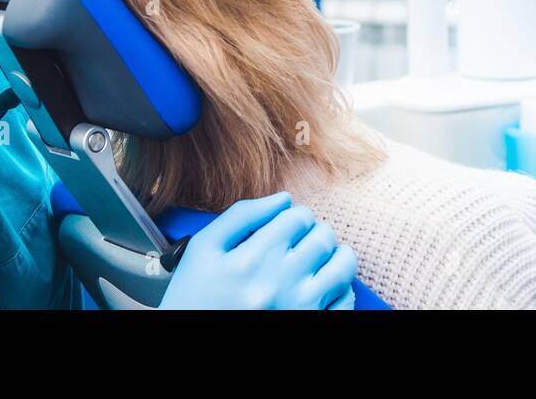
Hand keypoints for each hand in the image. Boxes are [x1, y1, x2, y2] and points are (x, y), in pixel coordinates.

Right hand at [159, 192, 357, 309]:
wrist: (190, 336)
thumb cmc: (195, 294)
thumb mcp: (204, 248)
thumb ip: (242, 215)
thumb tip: (284, 198)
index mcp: (251, 260)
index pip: (297, 217)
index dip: (294, 216)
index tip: (286, 226)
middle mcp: (278, 285)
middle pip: (323, 237)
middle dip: (314, 232)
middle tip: (300, 242)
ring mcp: (298, 310)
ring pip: (343, 266)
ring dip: (335, 255)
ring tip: (317, 259)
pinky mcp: (309, 326)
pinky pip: (345, 302)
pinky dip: (340, 288)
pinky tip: (320, 288)